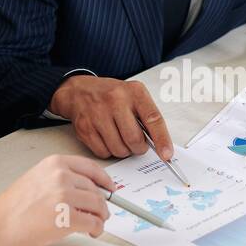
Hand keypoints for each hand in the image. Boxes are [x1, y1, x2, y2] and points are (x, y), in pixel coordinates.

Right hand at [0, 155, 116, 245]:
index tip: (110, 188)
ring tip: (93, 224)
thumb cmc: (15, 206)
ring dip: (101, 218)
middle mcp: (61, 176)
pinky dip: (97, 229)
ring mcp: (64, 196)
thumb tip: (90, 189)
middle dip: (101, 204)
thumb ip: (63, 178)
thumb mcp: (39, 179)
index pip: (91, 168)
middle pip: (96, 190)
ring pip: (99, 206)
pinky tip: (91, 231)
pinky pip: (94, 223)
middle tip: (99, 214)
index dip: (104, 180)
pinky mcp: (67, 217)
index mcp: (55, 163)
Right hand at [48, 75, 174, 160]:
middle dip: (138, 148)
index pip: (153, 118)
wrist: (79, 91)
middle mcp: (115, 101)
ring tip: (120, 138)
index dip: (162, 140)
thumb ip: (147, 116)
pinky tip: (107, 139)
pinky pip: (103, 152)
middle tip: (137, 145)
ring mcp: (98, 114)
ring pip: (119, 149)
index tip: (167, 154)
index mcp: (134, 92)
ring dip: (123, 151)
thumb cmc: (111, 96)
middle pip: (134, 139)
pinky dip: (108, 151)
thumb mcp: (133, 96)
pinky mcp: (85, 128)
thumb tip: (160, 145)